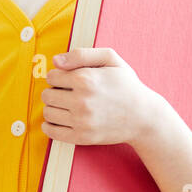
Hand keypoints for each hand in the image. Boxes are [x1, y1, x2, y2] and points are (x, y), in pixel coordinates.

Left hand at [41, 47, 161, 145]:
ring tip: (67, 106)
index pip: (51, 76)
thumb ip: (81, 54)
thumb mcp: (110, 59)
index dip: (58, 76)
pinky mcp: (82, 137)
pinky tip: (60, 120)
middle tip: (67, 93)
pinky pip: (50, 132)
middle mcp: (81, 101)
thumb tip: (55, 61)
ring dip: (53, 108)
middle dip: (54, 92)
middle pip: (46, 95)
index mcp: (86, 79)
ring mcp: (81, 121)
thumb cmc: (126, 85)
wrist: (144, 116)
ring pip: (48, 113)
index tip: (68, 80)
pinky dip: (50, 126)